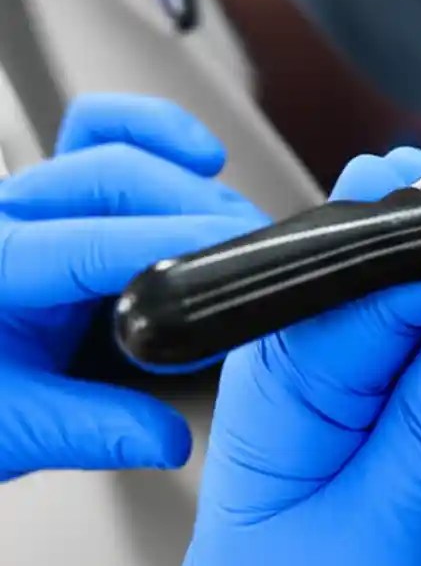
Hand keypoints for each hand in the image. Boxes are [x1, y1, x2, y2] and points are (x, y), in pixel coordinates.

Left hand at [0, 94, 265, 481]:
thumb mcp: (12, 429)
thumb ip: (90, 429)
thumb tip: (165, 436)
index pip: (90, 242)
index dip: (174, 245)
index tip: (234, 263)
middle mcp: (7, 217)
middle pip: (114, 177)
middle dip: (196, 209)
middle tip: (251, 256)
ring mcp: (29, 198)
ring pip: (113, 143)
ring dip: (186, 175)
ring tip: (237, 223)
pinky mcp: (56, 195)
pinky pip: (100, 130)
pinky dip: (156, 133)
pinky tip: (200, 159)